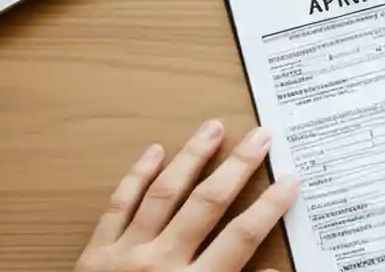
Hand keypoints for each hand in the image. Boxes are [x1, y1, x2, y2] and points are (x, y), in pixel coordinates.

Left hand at [76, 121, 298, 271]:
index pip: (241, 239)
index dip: (269, 208)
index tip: (290, 180)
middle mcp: (161, 264)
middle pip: (207, 204)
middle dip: (238, 166)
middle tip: (261, 136)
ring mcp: (125, 255)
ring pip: (164, 193)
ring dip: (191, 157)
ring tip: (213, 127)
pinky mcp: (94, 254)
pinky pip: (118, 205)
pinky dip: (137, 176)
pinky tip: (154, 151)